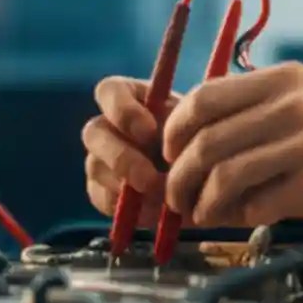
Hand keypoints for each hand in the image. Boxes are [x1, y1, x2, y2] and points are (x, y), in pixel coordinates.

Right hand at [81, 76, 188, 226]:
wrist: (208, 174)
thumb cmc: (201, 137)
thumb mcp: (197, 122)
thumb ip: (180, 120)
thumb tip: (170, 127)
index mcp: (130, 97)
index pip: (108, 91)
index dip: (122, 110)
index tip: (150, 131)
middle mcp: (109, 125)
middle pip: (93, 132)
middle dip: (121, 157)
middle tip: (150, 178)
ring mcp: (101, 158)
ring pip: (95, 167)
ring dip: (126, 185)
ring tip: (162, 198)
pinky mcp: (102, 190)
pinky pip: (101, 198)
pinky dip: (126, 207)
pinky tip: (154, 210)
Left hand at [161, 62, 302, 232]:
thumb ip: (258, 113)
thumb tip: (191, 140)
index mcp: (286, 78)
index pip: (205, 97)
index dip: (175, 129)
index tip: (171, 154)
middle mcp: (294, 104)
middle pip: (207, 138)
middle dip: (180, 174)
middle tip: (177, 197)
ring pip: (224, 173)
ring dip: (204, 201)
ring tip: (204, 214)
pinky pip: (257, 204)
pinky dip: (242, 217)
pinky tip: (248, 219)